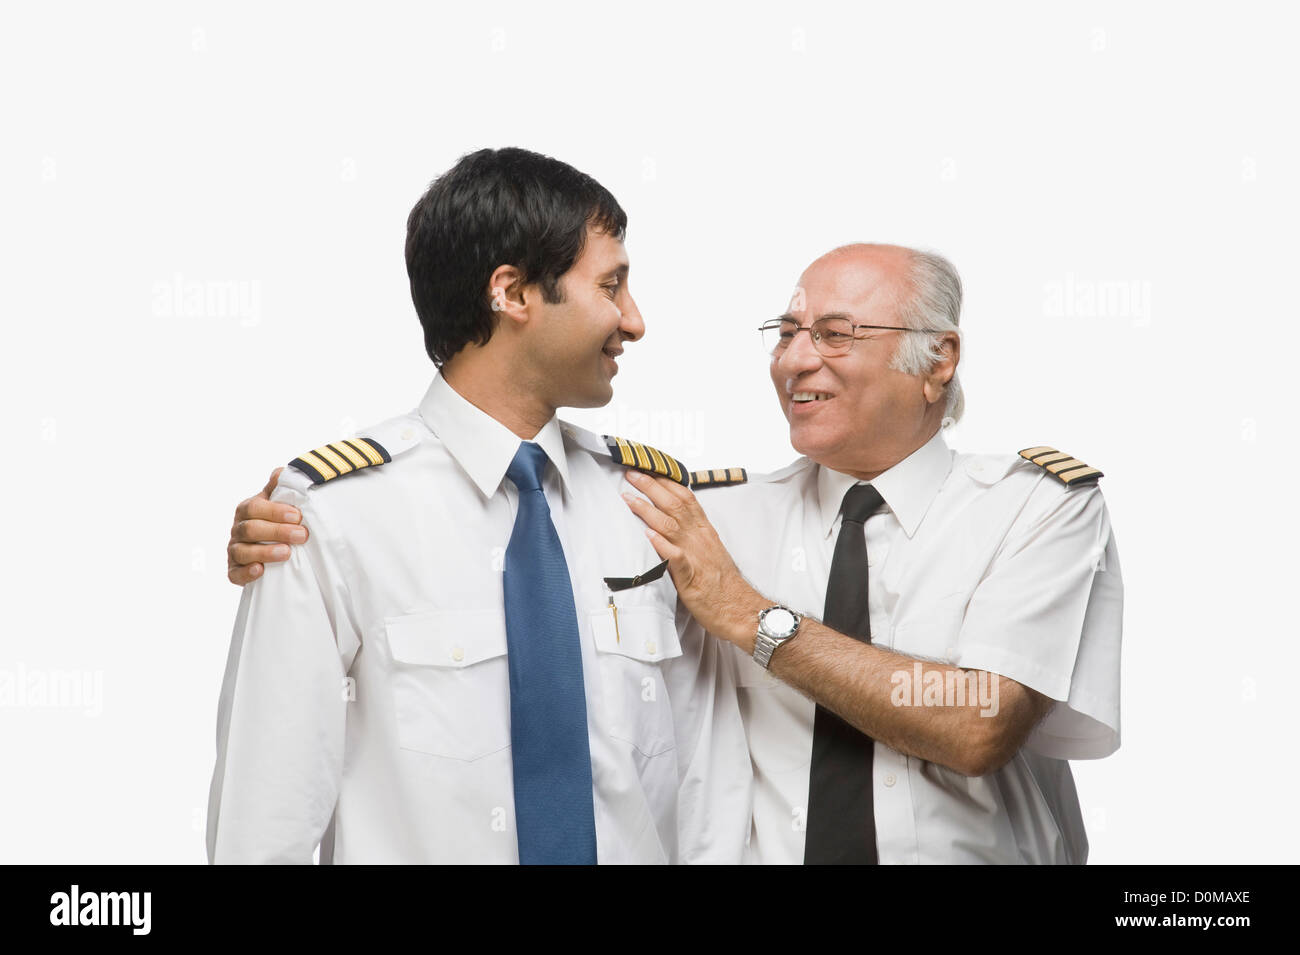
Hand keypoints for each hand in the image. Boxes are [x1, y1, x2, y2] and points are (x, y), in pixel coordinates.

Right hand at [227, 468, 308, 584]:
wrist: (273, 550)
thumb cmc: (278, 522)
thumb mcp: (278, 502)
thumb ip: (281, 487)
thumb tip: (283, 472)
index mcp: (247, 510)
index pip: (254, 508)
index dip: (274, 512)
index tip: (297, 516)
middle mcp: (238, 529)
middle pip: (251, 529)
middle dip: (277, 532)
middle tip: (302, 535)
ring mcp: (234, 551)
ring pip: (243, 552)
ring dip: (265, 552)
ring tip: (287, 553)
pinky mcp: (234, 571)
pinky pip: (234, 574)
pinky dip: (246, 573)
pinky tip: (260, 570)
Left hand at [621, 470, 766, 648]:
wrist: (739, 609)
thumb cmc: (722, 584)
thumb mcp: (709, 551)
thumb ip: (692, 536)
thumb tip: (671, 524)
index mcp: (704, 531)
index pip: (686, 498)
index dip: (666, 482)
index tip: (649, 469)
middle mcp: (700, 538)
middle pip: (675, 504)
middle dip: (652, 487)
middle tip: (632, 474)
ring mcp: (696, 556)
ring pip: (671, 525)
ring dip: (648, 510)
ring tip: (628, 498)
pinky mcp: (690, 577)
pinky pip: (676, 558)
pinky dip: (662, 545)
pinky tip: (648, 535)